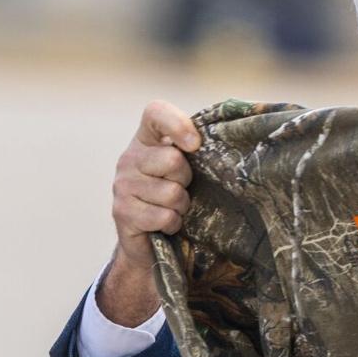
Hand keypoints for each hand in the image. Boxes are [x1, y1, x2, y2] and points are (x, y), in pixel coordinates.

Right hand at [98, 100, 199, 325]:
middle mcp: (129, 158)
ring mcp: (122, 185)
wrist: (148, 244)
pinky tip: (165, 224)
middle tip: (181, 190)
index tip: (194, 145)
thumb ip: (195, 150)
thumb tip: (236, 131)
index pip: (155, 112)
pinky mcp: (122, 212)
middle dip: (186, 180)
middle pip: (172, 160)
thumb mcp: (184, 170)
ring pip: (171, 192)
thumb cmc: (173, 199)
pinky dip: (172, 224)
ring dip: (181, 207)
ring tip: (173, 209)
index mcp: (145, 140)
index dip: (177, 124)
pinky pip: (163, 216)